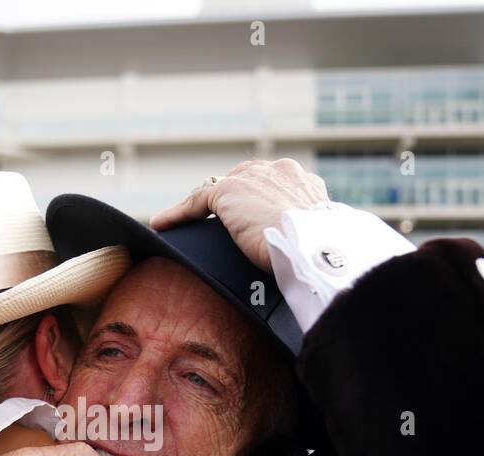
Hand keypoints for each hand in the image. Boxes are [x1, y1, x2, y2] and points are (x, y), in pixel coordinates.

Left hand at [149, 158, 329, 270]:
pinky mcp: (230, 192)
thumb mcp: (315, 239)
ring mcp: (254, 178)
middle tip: (221, 222)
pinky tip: (162, 224)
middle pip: (244, 179)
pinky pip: (196, 201)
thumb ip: (303, 234)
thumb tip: (297, 256)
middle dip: (232, 198)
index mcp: (303, 182)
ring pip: (220, 189)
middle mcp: (280, 171)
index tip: (249, 217)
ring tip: (186, 222)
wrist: (312, 248)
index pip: (271, 184)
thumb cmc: (321, 253)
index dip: (257, 200)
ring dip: (203, 205)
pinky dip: (178, 213)